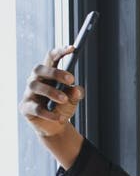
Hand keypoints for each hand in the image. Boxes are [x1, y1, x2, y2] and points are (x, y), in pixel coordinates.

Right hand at [19, 46, 85, 167]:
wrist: (56, 127)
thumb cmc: (63, 107)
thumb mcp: (73, 99)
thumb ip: (75, 93)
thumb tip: (77, 89)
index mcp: (48, 74)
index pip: (51, 58)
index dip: (60, 52)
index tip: (73, 48)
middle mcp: (36, 80)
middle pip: (39, 69)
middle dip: (55, 72)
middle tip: (71, 79)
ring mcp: (29, 94)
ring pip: (35, 86)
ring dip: (52, 92)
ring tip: (64, 99)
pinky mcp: (26, 108)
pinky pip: (35, 108)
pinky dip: (49, 113)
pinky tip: (60, 118)